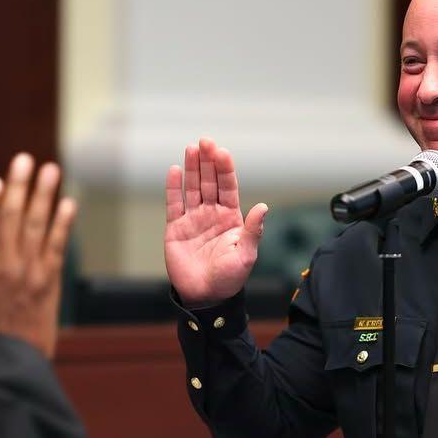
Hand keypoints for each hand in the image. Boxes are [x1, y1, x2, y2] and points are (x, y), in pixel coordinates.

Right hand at [0, 153, 76, 357]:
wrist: (9, 368)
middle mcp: (1, 266)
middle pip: (10, 216)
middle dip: (18, 185)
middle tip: (25, 159)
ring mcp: (28, 272)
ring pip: (36, 224)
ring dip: (44, 194)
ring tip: (50, 169)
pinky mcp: (50, 282)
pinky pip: (57, 245)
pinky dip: (64, 222)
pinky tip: (69, 202)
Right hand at [163, 138, 267, 303]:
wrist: (206, 296)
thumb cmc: (230, 277)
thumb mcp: (246, 254)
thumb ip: (253, 230)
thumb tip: (263, 207)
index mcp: (231, 218)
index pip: (228, 187)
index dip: (225, 169)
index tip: (221, 151)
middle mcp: (212, 214)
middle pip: (210, 182)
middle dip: (208, 161)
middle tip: (205, 141)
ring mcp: (193, 219)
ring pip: (193, 188)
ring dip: (193, 169)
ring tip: (191, 148)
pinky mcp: (176, 228)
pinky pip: (174, 204)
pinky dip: (173, 187)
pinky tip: (174, 170)